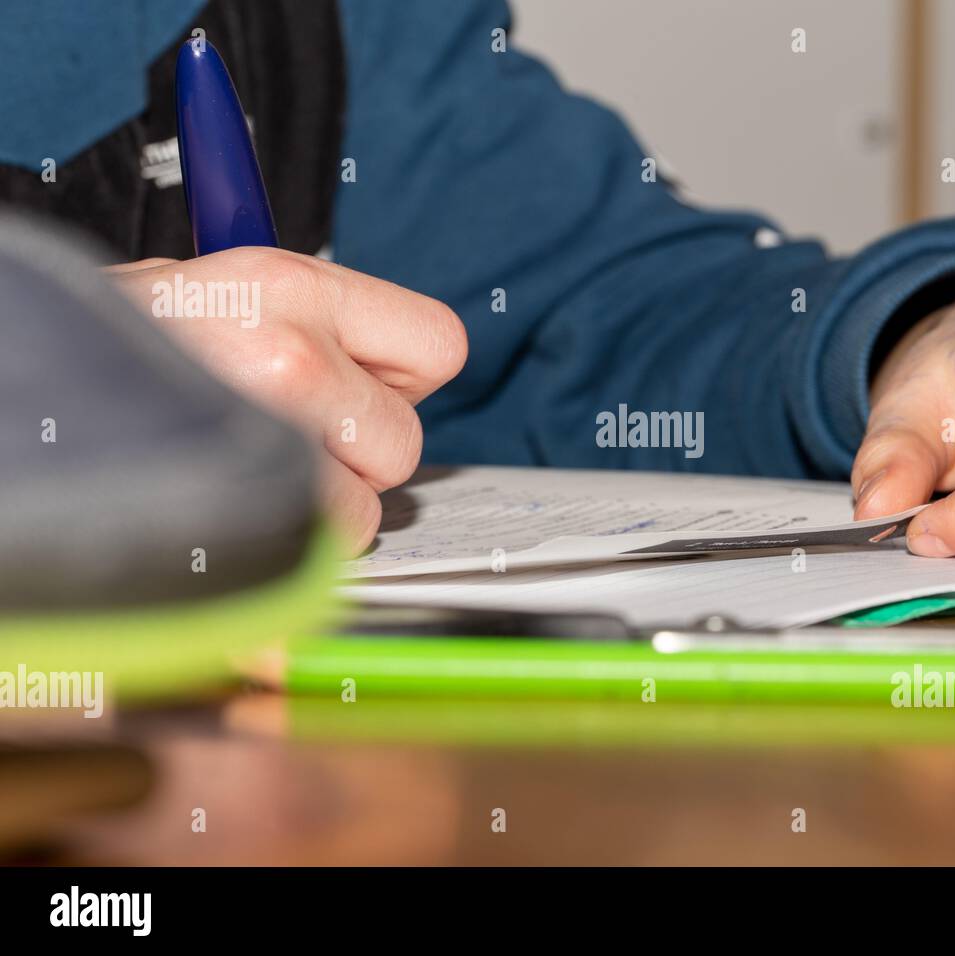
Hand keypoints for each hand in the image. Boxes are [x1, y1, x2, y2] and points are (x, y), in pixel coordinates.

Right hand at [109, 249, 466, 553]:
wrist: (17, 378)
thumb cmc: (112, 349)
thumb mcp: (214, 298)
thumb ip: (309, 332)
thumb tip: (384, 382)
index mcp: (288, 284)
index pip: (440, 345)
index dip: (402, 382)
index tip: (361, 391)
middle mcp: (290, 349)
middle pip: (404, 444)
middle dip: (352, 461)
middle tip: (277, 443)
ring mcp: (268, 430)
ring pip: (363, 511)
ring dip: (314, 512)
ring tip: (238, 478)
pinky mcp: (246, 504)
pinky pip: (316, 553)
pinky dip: (285, 554)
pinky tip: (228, 514)